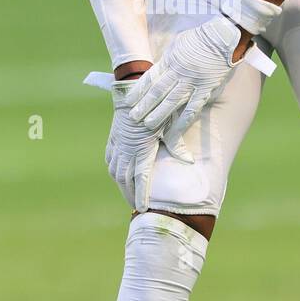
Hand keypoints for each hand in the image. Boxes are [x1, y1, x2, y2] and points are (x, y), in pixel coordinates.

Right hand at [105, 77, 191, 212]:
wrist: (132, 92)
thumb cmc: (155, 108)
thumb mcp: (168, 125)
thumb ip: (176, 145)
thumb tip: (189, 161)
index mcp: (141, 149)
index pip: (140, 179)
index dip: (141, 195)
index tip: (143, 208)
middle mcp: (126, 150)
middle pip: (126, 180)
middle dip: (131, 195)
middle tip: (137, 207)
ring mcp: (117, 145)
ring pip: (116, 172)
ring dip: (122, 185)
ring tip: (128, 194)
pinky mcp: (113, 139)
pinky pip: (110, 160)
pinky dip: (114, 170)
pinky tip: (118, 175)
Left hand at [128, 15, 244, 143]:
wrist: (222, 36)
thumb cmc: (199, 38)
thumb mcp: (177, 43)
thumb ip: (168, 57)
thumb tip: (159, 66)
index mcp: (169, 60)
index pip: (149, 78)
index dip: (138, 91)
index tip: (128, 101)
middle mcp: (178, 72)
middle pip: (157, 92)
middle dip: (144, 106)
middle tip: (133, 118)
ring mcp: (192, 81)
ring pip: (172, 101)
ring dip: (159, 114)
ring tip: (148, 125)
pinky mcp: (206, 88)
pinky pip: (193, 107)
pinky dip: (183, 120)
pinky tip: (175, 130)